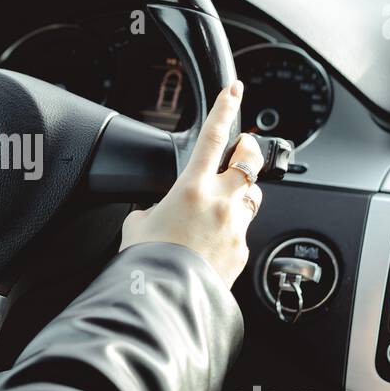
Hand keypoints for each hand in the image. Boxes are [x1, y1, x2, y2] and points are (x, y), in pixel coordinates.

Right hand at [120, 80, 263, 286]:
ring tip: (222, 205)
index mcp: (191, 188)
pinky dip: (230, 232)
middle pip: (249, 161)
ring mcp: (235, 227)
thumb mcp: (137, 226)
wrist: (166, 300)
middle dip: (248, 151)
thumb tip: (157, 214)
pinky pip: (242, 232)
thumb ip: (153, 210)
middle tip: (242, 149)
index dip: (225, 108)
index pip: (213, 137)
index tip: (234, 90)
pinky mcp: (242, 251)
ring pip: (251, 197)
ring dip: (240, 194)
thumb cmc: (147, 264)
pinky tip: (211, 245)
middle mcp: (220, 203)